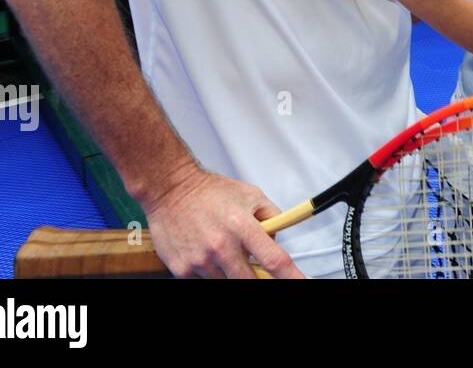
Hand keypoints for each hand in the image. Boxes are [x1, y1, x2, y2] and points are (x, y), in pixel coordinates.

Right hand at [142, 163, 302, 278]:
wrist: (170, 189)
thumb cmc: (210, 192)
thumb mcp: (251, 195)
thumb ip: (272, 217)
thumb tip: (279, 240)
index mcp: (242, 226)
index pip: (274, 259)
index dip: (291, 276)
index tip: (302, 282)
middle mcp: (221, 246)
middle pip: (250, 281)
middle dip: (257, 277)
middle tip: (252, 262)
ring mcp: (200, 260)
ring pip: (227, 282)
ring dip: (231, 271)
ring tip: (222, 247)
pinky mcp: (183, 269)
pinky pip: (205, 280)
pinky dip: (211, 270)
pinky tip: (206, 251)